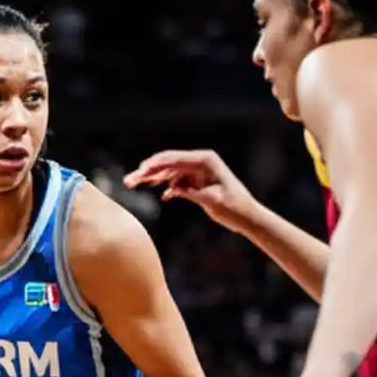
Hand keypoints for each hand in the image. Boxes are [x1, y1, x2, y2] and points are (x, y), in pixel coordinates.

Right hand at [123, 149, 260, 233]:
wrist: (248, 216)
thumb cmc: (234, 208)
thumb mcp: (212, 202)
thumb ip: (192, 193)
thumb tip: (173, 189)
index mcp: (206, 161)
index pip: (174, 159)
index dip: (154, 165)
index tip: (139, 171)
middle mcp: (201, 161)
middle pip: (168, 163)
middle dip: (148, 171)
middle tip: (129, 180)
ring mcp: (198, 170)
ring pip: (169, 171)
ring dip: (153, 178)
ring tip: (135, 184)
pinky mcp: (197, 180)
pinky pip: (177, 180)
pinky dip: (168, 186)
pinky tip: (163, 195)